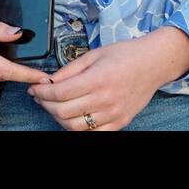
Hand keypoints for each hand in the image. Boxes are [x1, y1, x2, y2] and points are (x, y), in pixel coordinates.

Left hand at [28, 27, 188, 130]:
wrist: (154, 63)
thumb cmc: (125, 54)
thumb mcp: (95, 54)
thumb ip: (70, 69)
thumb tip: (49, 80)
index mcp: (98, 79)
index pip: (60, 93)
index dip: (41, 92)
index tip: (35, 88)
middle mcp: (105, 99)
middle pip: (63, 112)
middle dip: (45, 105)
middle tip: (41, 96)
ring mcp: (113, 114)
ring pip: (74, 127)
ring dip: (58, 118)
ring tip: (55, 106)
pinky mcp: (120, 123)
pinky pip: (92, 134)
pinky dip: (77, 128)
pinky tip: (73, 116)